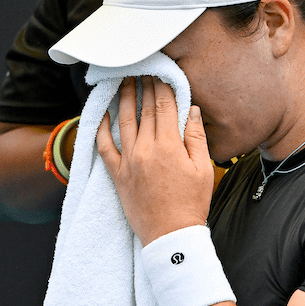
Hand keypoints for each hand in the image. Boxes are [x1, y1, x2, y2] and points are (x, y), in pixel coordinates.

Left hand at [97, 76, 214, 245]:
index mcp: (169, 146)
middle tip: (141, 70)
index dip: (162, 86)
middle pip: (143, 109)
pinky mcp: (118, 174)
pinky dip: (101, 128)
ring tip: (124, 82)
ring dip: (123, 98)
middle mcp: (146, 149)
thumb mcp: (203, 168)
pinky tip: (102, 114)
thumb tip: (192, 110)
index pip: (164, 106)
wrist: (171, 235)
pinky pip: (104, 146)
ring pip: (123, 121)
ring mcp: (129, 161)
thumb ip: (195, 136)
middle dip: (143, 87)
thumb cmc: (191, 203)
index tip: (160, 73)